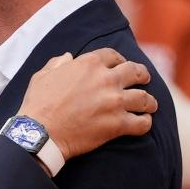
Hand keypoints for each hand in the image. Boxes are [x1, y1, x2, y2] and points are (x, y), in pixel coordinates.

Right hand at [17, 46, 156, 158]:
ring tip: (151, 105)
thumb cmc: (38, 104)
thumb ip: (58, 63)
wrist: (40, 133)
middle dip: (143, 75)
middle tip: (145, 80)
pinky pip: (142, 123)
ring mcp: (114, 101)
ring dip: (149, 102)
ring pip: (144, 98)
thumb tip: (68, 57)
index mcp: (89, 63)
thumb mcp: (43, 75)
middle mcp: (106, 79)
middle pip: (135, 72)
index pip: (114, 56)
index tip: (121, 65)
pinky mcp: (117, 124)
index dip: (120, 60)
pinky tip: (144, 124)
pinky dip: (145, 123)